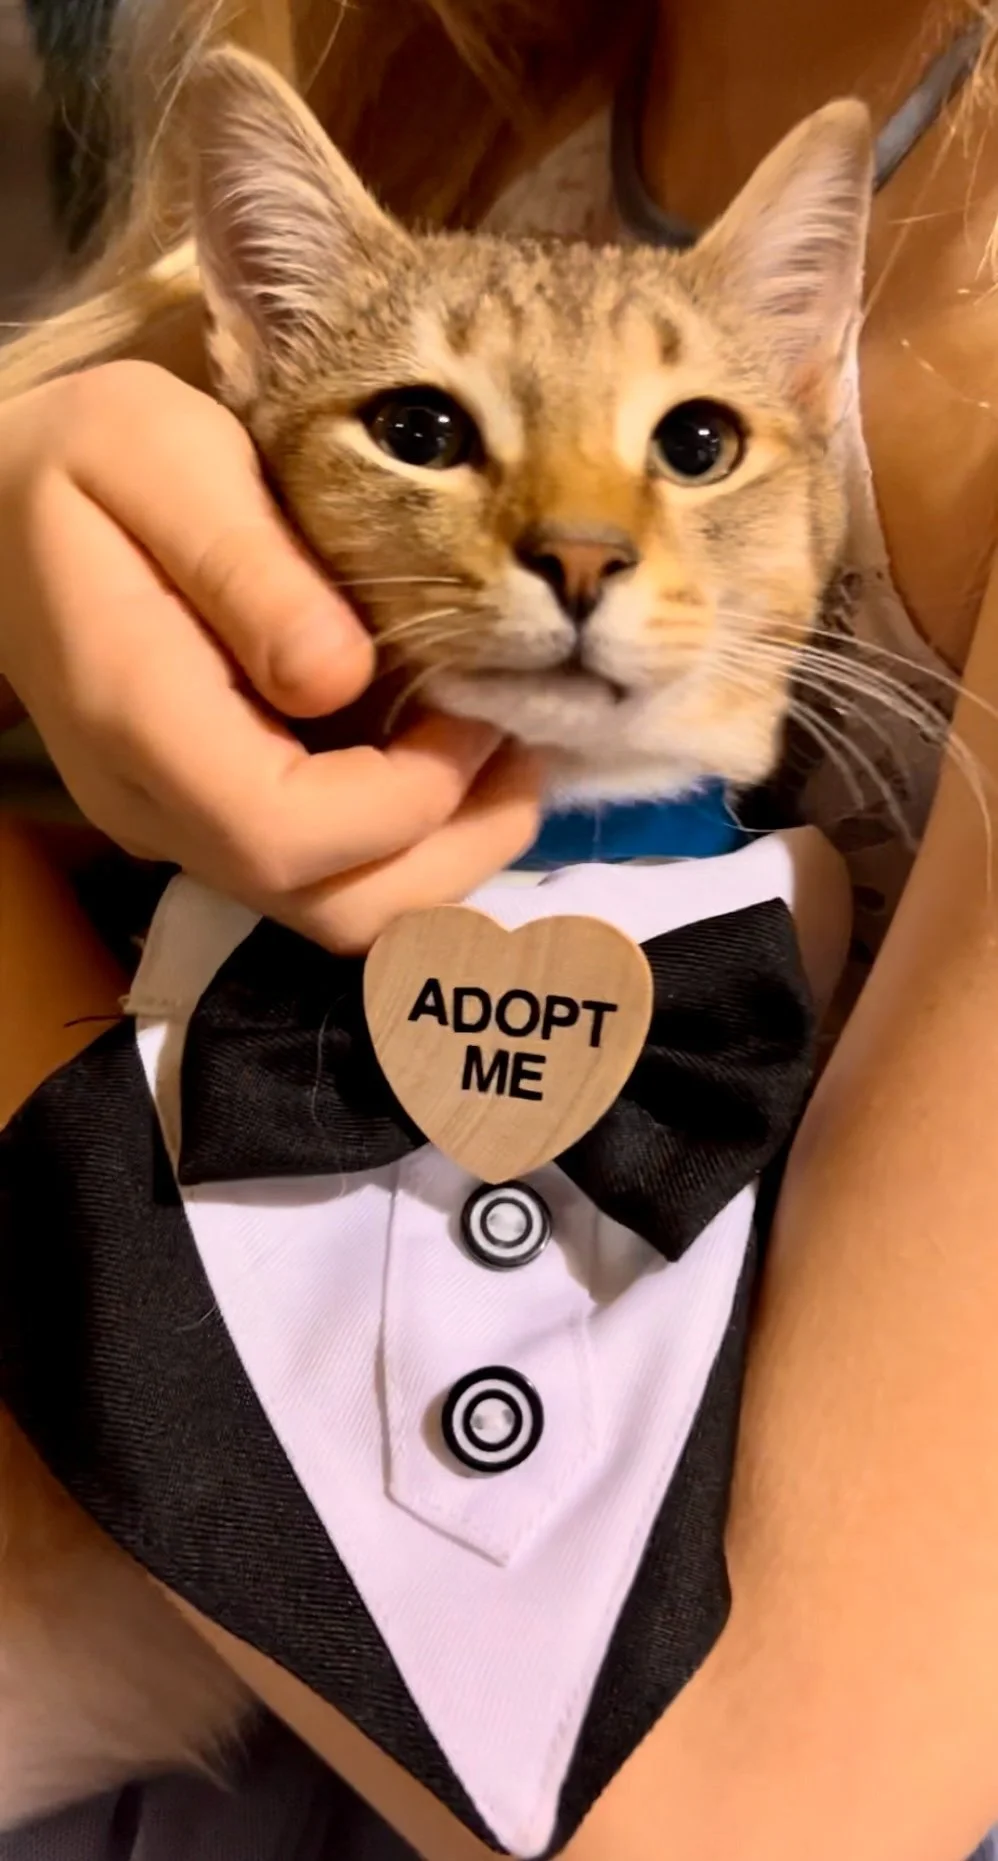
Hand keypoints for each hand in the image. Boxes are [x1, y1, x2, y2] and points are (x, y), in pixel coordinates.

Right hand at [0, 361, 540, 949]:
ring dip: (446, 853)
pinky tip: (452, 755)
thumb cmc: (81, 463)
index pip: (285, 836)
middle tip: (523, 744)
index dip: (404, 800)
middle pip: (330, 910)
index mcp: (137, 716)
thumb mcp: (154, 452)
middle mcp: (157, 806)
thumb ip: (245, 565)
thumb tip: (344, 677)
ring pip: (337, 912)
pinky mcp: (210, 820)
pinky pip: (326, 875)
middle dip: (454, 849)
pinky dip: (411, 838)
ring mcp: (182, 826)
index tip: (472, 710)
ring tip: (505, 749)